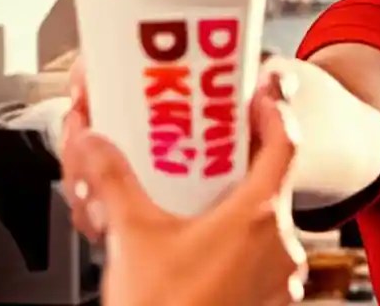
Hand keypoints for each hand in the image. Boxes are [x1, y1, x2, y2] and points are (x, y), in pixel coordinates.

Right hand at [61, 65, 304, 305]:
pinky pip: (261, 258)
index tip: (259, 93)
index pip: (286, 143)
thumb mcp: (131, 238)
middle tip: (216, 144)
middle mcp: (281, 247)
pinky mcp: (268, 304)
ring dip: (240, 204)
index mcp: (258, 217)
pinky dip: (238, 242)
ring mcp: (279, 281)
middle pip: (274, 181)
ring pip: (267, 223)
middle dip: (244, 160)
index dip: (274, 110)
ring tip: (203, 195)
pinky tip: (203, 244)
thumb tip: (93, 145)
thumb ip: (111, 182)